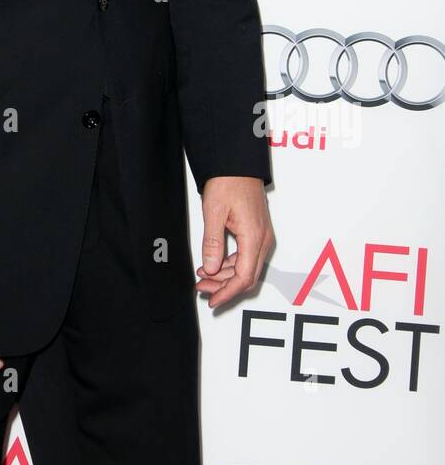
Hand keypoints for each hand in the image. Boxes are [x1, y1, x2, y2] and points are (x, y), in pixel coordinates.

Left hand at [195, 176, 273, 309]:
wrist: (238, 164)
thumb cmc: (229, 181)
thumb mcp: (214, 212)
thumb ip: (213, 243)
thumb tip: (211, 269)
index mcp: (254, 237)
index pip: (243, 277)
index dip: (227, 293)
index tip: (213, 300)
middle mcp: (262, 240)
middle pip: (246, 277)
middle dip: (224, 287)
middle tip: (202, 288)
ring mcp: (262, 236)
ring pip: (247, 268)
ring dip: (225, 277)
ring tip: (203, 277)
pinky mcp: (257, 232)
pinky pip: (247, 257)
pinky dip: (230, 265)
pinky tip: (214, 264)